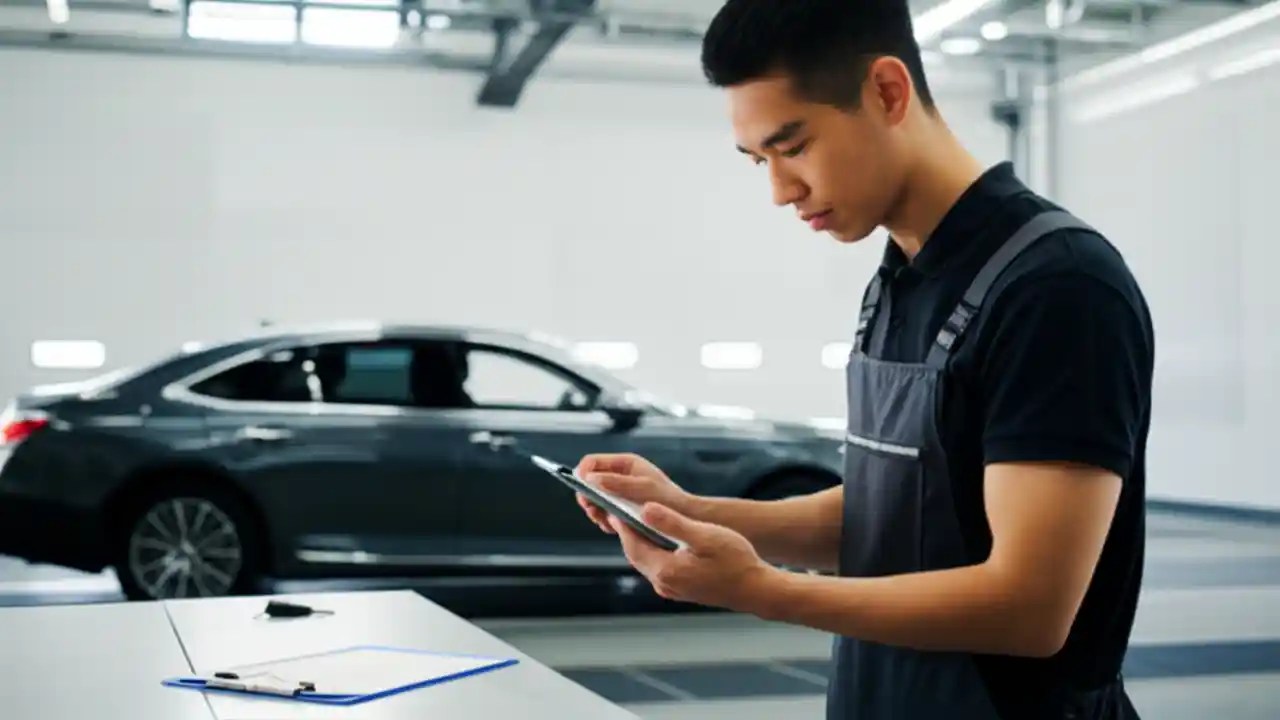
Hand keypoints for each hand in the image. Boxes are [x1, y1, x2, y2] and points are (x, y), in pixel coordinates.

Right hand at [574, 453, 696, 534]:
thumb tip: (591, 478)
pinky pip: (603, 513)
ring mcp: (619, 493)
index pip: (591, 462)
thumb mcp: (642, 488)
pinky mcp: (621, 508)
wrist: (683, 518)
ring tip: (605, 520)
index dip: (582, 473)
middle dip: (588, 496)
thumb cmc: (667, 499)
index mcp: (624, 464)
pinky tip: (613, 527)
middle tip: (592, 509)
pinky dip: (604, 520)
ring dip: (595, 511)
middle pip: (589, 482)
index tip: (581, 487)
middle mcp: (619, 476)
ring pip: (594, 500)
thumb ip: (616, 482)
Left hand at [610, 502, 775, 611]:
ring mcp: (673, 590)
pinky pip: (660, 568)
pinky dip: (655, 552)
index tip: (614, 505)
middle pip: (636, 554)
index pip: (632, 544)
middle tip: (620, 509)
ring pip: (648, 562)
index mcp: (665, 570)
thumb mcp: (705, 536)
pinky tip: (663, 539)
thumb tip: (645, 509)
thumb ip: (673, 524)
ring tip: (638, 520)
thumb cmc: (736, 562)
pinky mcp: (682, 590)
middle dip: (628, 533)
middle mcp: (664, 583)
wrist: (757, 590)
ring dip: (641, 542)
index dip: (622, 524)